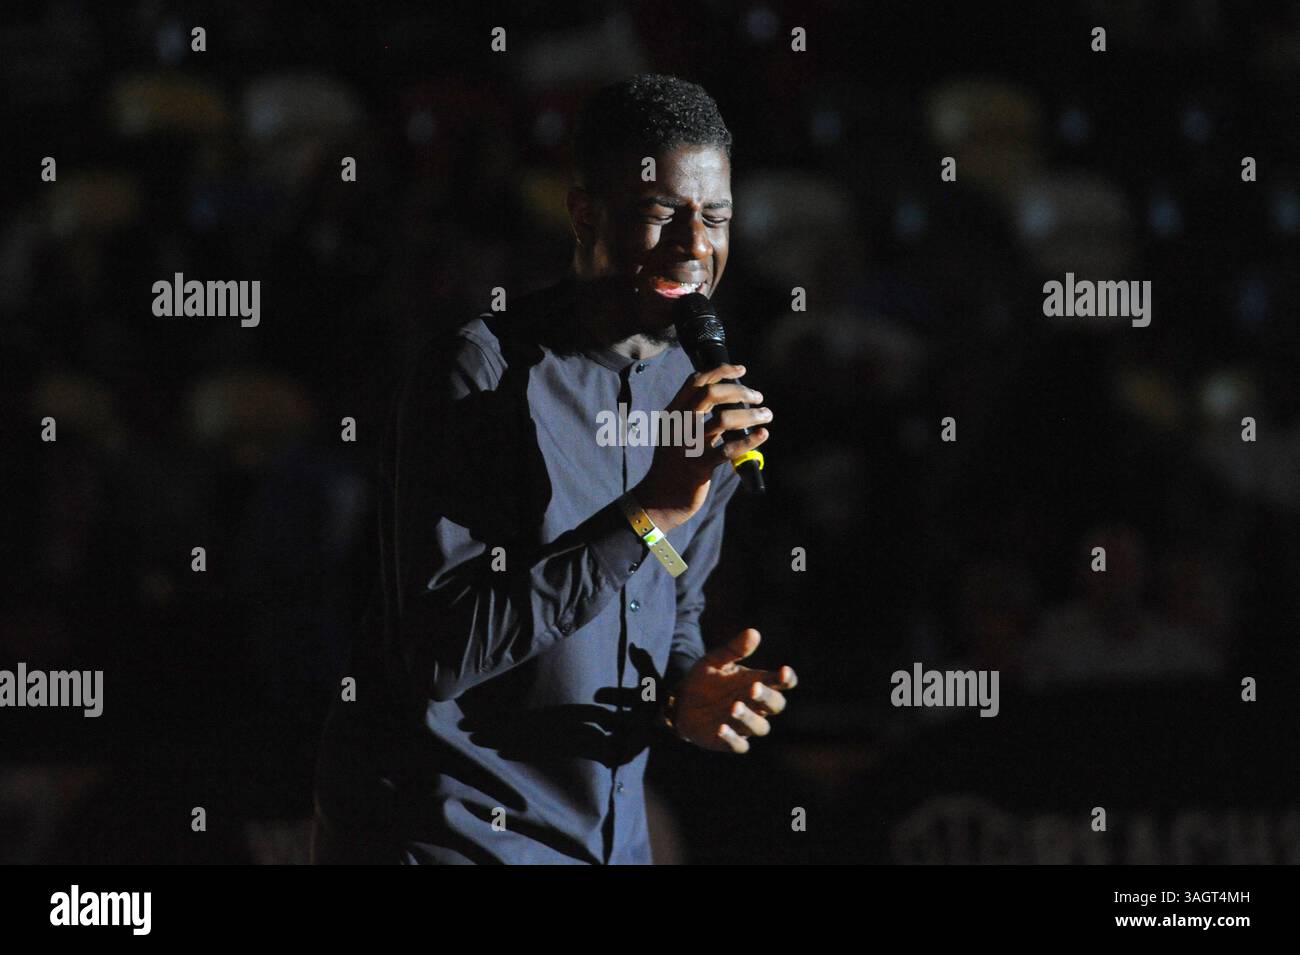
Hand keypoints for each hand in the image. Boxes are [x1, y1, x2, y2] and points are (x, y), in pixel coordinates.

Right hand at [634, 363, 771, 532]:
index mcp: (672, 414)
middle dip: (740, 391)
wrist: (657, 501)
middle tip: (758, 397)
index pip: (696, 381)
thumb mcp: (675, 435)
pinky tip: (762, 435)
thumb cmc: (673, 466)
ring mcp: (687, 446)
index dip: (721, 371)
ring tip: (766, 416)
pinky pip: (728, 450)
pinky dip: (749, 440)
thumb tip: (729, 401)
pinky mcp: (698, 467)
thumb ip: (694, 418)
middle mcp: (678, 426)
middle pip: (711, 394)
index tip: (741, 370)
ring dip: (751, 415)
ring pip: (724, 420)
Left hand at [670, 628, 796, 752]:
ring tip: (734, 707)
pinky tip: (721, 728)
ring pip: (759, 727)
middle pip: (775, 705)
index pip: (782, 683)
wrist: (680, 701)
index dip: (786, 679)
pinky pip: (738, 745)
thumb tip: (753, 632)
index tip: (783, 671)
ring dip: (748, 718)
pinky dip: (731, 738)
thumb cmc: (704, 679)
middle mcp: (756, 706)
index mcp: (757, 683)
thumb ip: (734, 649)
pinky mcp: (728, 741)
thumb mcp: (715, 660)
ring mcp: (744, 725)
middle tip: (753, 688)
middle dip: (767, 697)